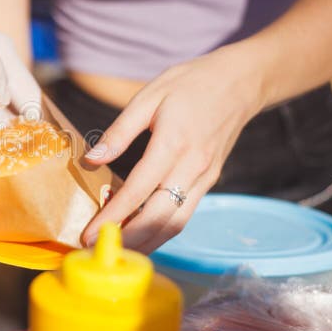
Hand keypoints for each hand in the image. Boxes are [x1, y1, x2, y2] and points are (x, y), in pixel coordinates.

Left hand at [81, 48, 264, 252]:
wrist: (241, 81)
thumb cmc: (191, 83)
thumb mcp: (149, 96)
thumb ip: (120, 131)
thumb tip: (92, 160)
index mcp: (174, 143)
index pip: (138, 190)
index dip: (113, 215)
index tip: (89, 233)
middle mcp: (193, 167)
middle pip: (159, 217)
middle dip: (126, 239)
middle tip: (96, 249)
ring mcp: (205, 178)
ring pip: (175, 223)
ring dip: (146, 242)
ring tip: (115, 249)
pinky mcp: (210, 181)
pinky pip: (184, 214)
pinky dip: (162, 230)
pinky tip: (140, 233)